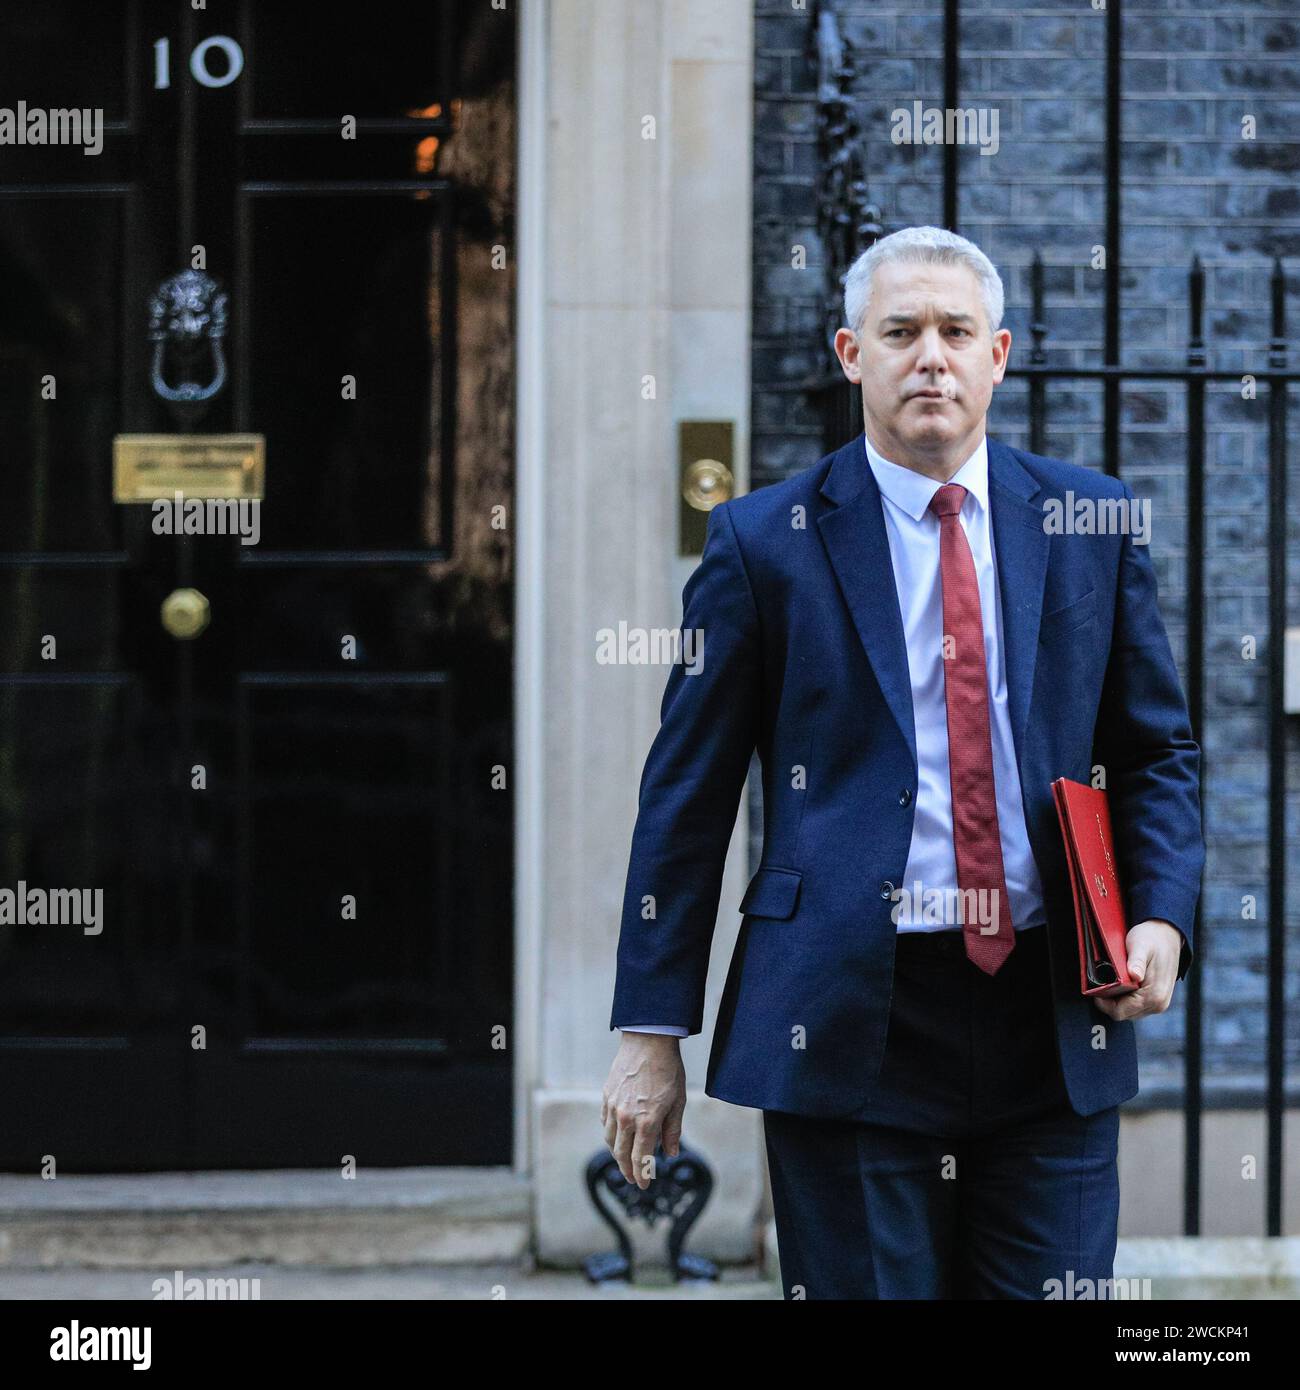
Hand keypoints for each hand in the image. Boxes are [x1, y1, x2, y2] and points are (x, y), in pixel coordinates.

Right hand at [601, 1032, 685, 1189]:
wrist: (648, 1041)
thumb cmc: (667, 1070)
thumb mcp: (678, 1102)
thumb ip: (673, 1130)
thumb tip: (671, 1153)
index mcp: (647, 1122)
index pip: (640, 1159)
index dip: (642, 1175)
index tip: (643, 1185)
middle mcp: (626, 1117)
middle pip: (622, 1154)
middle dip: (627, 1170)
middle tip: (633, 1179)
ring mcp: (613, 1106)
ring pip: (610, 1140)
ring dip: (617, 1154)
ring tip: (624, 1160)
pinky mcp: (606, 1095)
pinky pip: (605, 1122)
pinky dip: (610, 1133)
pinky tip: (617, 1136)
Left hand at [1091, 918, 1181, 1022]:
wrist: (1167, 935)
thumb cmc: (1152, 938)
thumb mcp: (1140, 945)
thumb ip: (1136, 961)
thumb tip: (1134, 975)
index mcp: (1154, 995)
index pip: (1121, 1012)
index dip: (1104, 1003)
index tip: (1094, 990)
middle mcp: (1158, 1004)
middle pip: (1124, 1014)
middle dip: (1109, 1001)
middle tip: (1101, 983)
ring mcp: (1158, 1003)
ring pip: (1128, 1011)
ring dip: (1117, 1000)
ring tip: (1111, 982)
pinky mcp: (1156, 1000)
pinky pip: (1134, 1006)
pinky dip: (1124, 998)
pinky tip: (1120, 983)